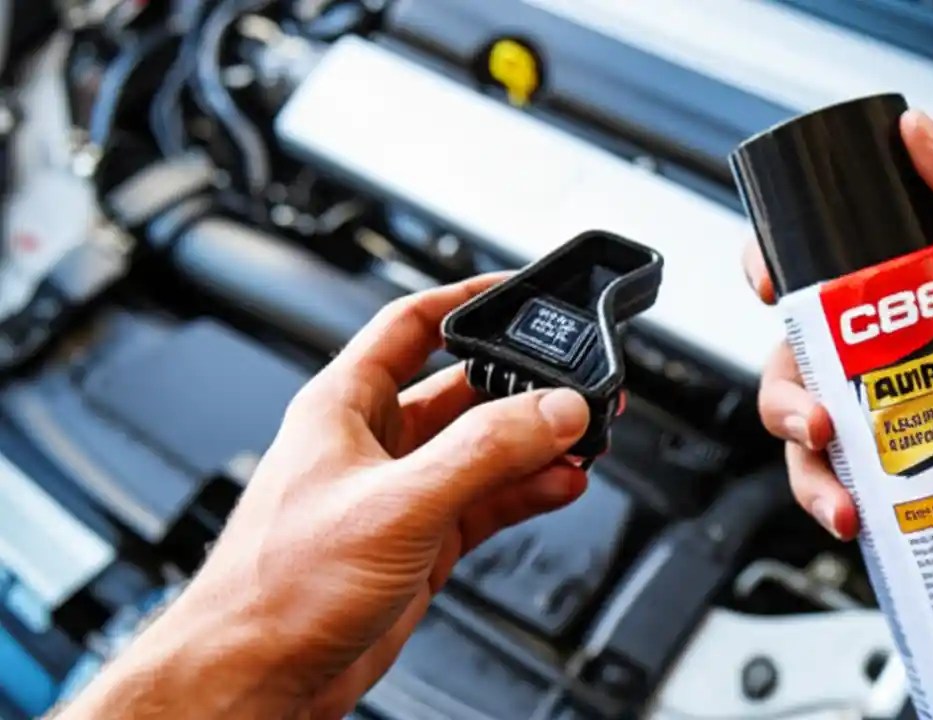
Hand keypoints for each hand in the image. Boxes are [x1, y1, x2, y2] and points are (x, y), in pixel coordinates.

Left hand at [62, 275, 592, 719]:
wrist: (258, 678)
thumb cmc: (278, 588)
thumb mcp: (396, 503)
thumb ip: (483, 452)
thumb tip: (552, 410)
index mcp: (345, 405)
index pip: (411, 325)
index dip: (465, 300)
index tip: (519, 292)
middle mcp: (374, 443)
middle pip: (463, 391)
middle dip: (522, 386)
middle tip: (577, 387)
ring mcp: (401, 494)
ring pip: (483, 450)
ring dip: (535, 445)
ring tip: (584, 441)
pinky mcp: (421, 543)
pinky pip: (488, 502)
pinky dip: (528, 492)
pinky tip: (562, 485)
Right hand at [744, 110, 932, 552]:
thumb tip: (919, 130)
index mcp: (902, 301)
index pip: (814, 278)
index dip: (773, 277)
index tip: (768, 286)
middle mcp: (884, 358)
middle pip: (792, 364)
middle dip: (782, 396)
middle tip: (816, 417)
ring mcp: (887, 417)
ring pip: (803, 431)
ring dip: (802, 463)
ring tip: (839, 487)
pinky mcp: (895, 475)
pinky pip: (837, 484)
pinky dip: (828, 501)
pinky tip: (850, 515)